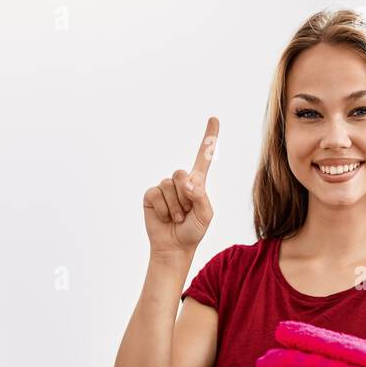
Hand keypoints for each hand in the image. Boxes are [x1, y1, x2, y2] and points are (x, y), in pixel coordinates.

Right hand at [144, 116, 217, 256]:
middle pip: (181, 173)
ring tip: (177, 218)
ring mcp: (164, 187)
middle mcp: (180, 181)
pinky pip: (156, 194)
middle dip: (185, 196)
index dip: (209, 138)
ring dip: (175, 206)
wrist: (174, 247)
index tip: (214, 118)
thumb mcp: (205, 215)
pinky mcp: (151, 195)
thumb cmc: (193, 231)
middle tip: (186, 213)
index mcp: (197, 183)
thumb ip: (200, 196)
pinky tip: (166, 217)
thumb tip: (185, 182)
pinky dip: (163, 209)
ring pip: (168, 185)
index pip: (203, 156)